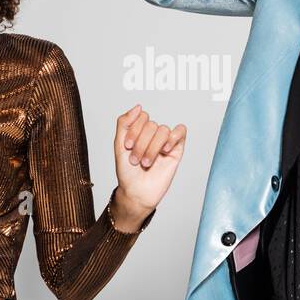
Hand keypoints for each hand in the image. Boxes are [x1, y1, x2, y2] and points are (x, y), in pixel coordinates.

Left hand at [111, 104, 186, 227]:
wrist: (136, 193)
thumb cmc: (127, 172)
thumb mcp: (118, 145)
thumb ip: (124, 123)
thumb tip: (138, 107)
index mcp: (140, 131)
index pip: (142, 117)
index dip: (134, 130)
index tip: (127, 146)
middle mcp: (153, 135)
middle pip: (152, 124)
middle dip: (141, 143)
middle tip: (136, 160)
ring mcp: (165, 142)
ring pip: (163, 130)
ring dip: (152, 148)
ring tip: (147, 163)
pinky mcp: (176, 150)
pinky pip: (181, 131)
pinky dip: (173, 138)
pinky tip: (164, 150)